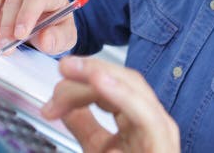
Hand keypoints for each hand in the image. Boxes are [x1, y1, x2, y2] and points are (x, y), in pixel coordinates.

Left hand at [42, 57, 179, 152]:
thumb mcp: (98, 151)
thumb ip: (84, 126)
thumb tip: (66, 106)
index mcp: (136, 122)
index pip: (108, 87)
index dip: (79, 83)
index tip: (52, 98)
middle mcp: (150, 122)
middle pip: (120, 80)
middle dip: (87, 71)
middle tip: (60, 71)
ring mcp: (159, 131)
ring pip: (133, 87)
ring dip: (99, 74)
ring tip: (72, 69)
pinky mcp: (161, 142)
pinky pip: (143, 112)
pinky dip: (121, 93)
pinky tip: (99, 81)